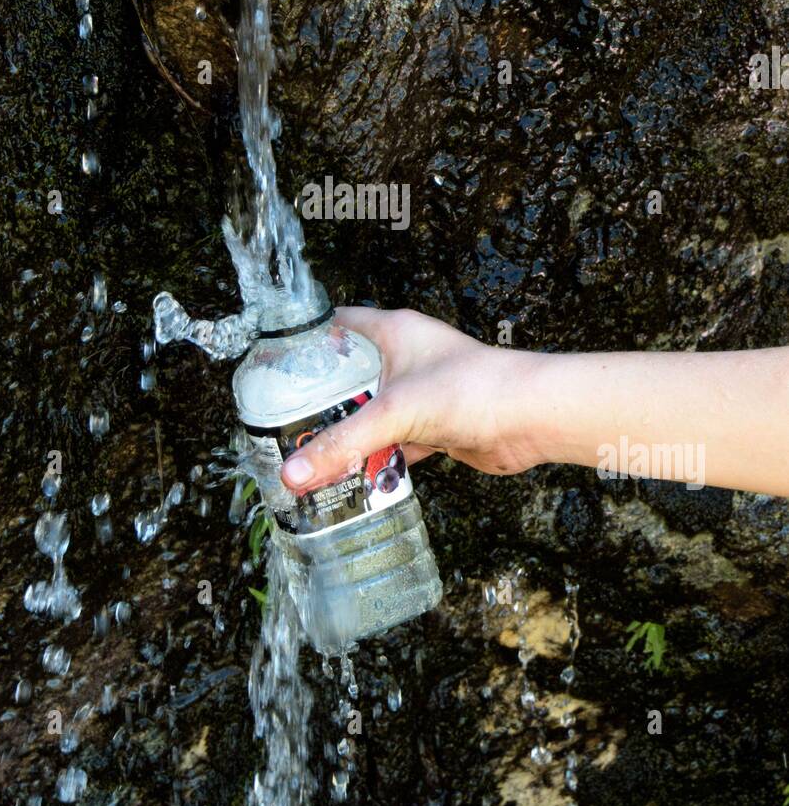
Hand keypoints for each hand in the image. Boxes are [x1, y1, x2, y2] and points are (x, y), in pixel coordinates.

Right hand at [280, 306, 546, 493]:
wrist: (531, 419)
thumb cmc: (474, 389)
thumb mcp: (396, 412)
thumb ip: (344, 443)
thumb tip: (294, 472)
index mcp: (393, 333)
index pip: (338, 325)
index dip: (306, 341)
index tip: (273, 366)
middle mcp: (404, 360)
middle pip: (350, 377)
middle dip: (320, 401)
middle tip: (280, 423)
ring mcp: (419, 396)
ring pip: (371, 416)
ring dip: (348, 436)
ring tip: (306, 456)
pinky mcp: (433, 428)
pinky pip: (394, 446)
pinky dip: (376, 462)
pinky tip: (350, 480)